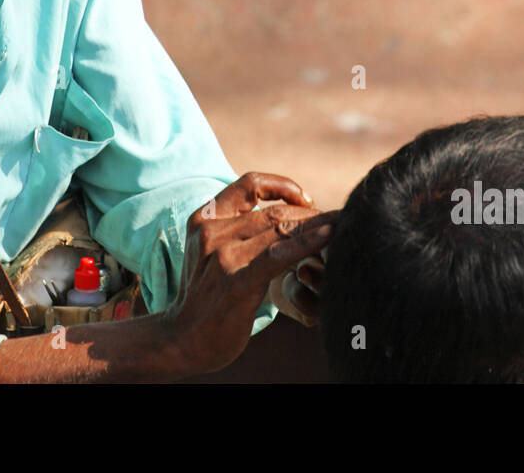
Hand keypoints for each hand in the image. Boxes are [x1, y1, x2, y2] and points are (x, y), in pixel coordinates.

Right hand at [159, 172, 337, 375]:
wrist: (181, 340)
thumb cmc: (204, 297)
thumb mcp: (209, 252)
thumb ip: (233, 231)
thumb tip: (276, 216)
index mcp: (204, 220)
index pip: (250, 184)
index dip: (283, 186)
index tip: (305, 199)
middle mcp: (212, 232)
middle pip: (272, 210)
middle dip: (309, 214)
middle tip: (336, 220)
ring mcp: (223, 256)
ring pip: (279, 228)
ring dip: (316, 225)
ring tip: (342, 224)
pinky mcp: (237, 281)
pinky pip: (279, 255)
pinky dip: (308, 242)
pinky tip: (329, 236)